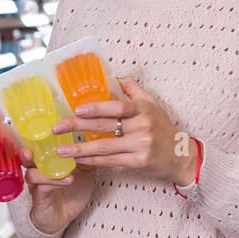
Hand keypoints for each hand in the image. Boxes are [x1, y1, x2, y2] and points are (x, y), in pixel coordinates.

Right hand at [19, 146, 95, 235]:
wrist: (65, 217)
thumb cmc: (72, 194)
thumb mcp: (85, 173)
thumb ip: (87, 158)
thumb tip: (97, 142)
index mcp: (45, 162)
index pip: (37, 147)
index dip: (38, 138)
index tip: (47, 128)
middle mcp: (37, 172)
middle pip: (26, 159)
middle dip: (28, 153)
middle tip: (32, 149)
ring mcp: (36, 185)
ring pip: (32, 173)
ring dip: (48, 170)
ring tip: (64, 169)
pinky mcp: (39, 197)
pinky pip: (42, 187)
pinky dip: (55, 182)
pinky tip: (68, 180)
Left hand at [50, 76, 200, 187]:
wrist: (183, 156)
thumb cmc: (163, 128)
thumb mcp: (152, 105)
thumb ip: (134, 90)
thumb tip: (117, 75)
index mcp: (143, 109)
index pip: (117, 106)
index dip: (96, 108)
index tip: (76, 109)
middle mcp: (142, 126)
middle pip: (104, 126)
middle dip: (77, 127)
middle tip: (56, 128)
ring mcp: (141, 145)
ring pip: (104, 146)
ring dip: (79, 148)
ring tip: (60, 149)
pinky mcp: (139, 162)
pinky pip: (111, 161)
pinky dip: (92, 160)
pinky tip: (78, 159)